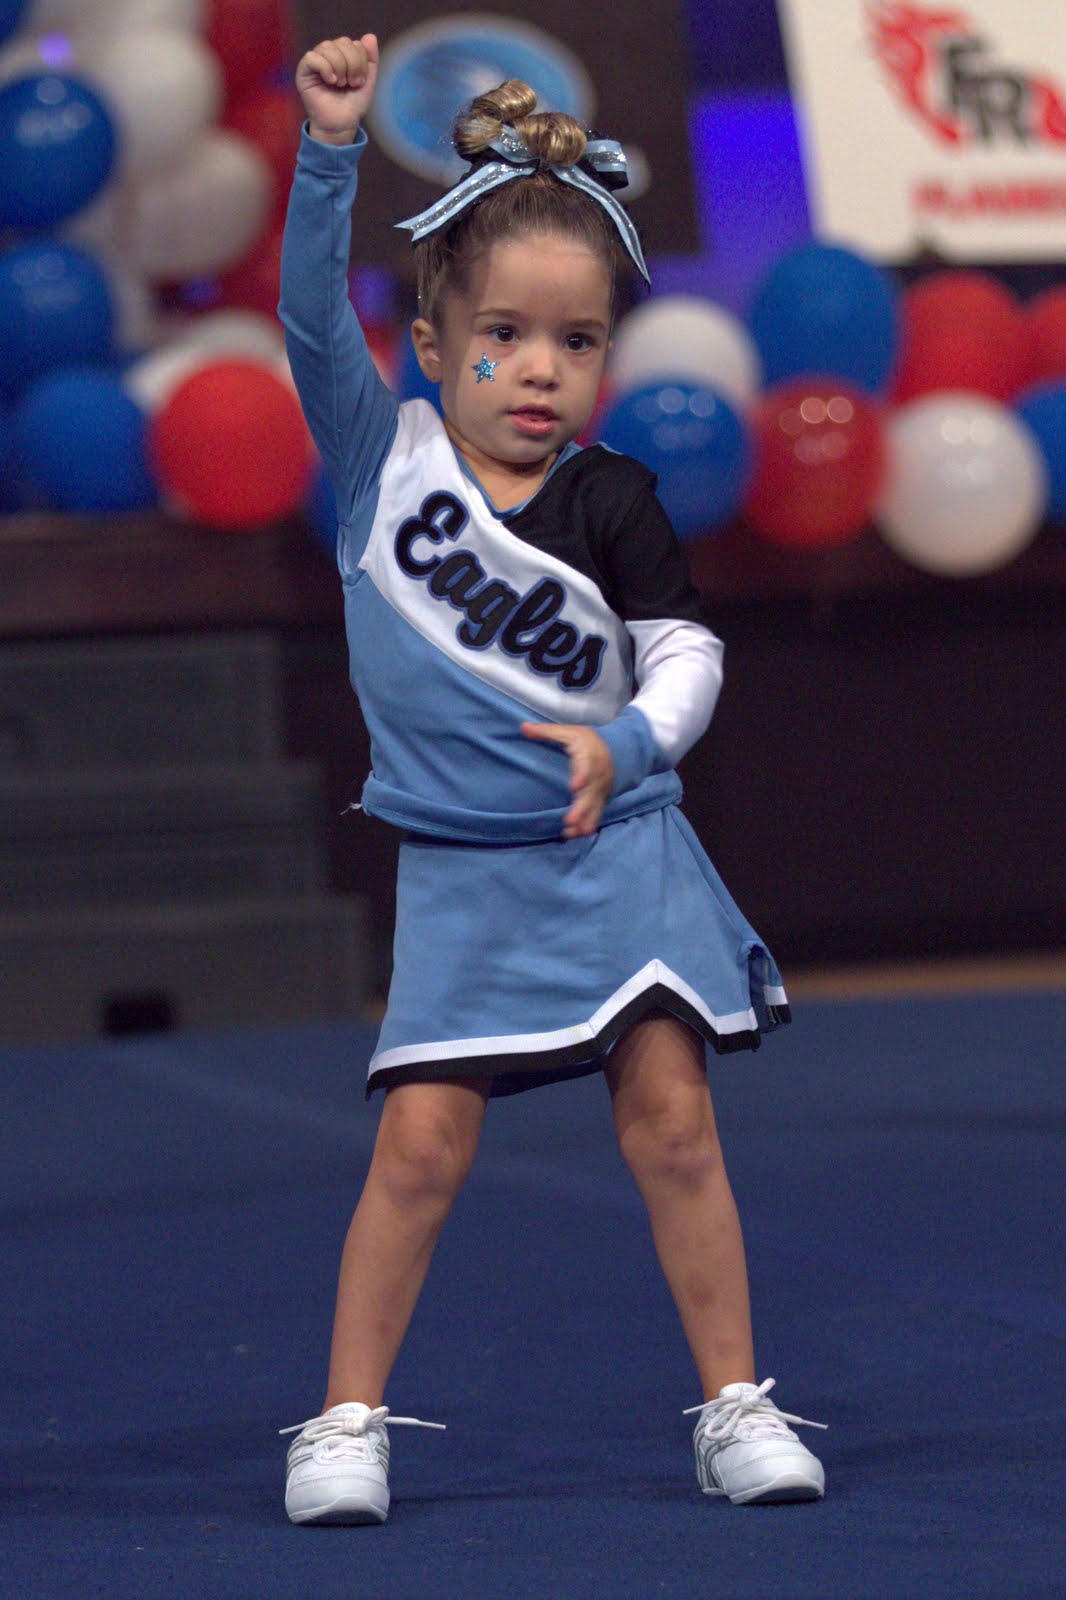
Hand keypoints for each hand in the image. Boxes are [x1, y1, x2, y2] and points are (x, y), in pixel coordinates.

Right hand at [295, 33, 378, 144]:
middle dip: (352, 63)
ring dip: (339, 67)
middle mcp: (328, 56)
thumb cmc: (352, 105)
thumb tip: (370, 36)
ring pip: (327, 47)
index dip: (361, 60)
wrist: (341, 125)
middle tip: (352, 83)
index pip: (354, 43)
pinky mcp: (304, 71)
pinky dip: (325, 67)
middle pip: (342, 42)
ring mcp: (316, 62)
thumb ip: (370, 59)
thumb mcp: (367, 81)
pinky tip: (331, 81)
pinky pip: (312, 57)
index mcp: (343, 56)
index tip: (360, 81)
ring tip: (340, 84)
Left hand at [521, 723, 613, 838]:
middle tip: (569, 820)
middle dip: (581, 808)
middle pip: (590, 794)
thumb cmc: (586, 741)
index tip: (574, 786)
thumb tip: (523, 728)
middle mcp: (597, 775)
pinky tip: (577, 835)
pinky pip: (595, 813)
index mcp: (589, 756)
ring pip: (593, 807)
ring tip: (572, 833)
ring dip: (584, 820)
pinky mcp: (600, 799)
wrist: (616, 750)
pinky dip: (587, 824)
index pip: (587, 767)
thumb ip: (546, 731)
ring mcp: (599, 789)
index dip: (582, 776)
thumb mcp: (568, 731)